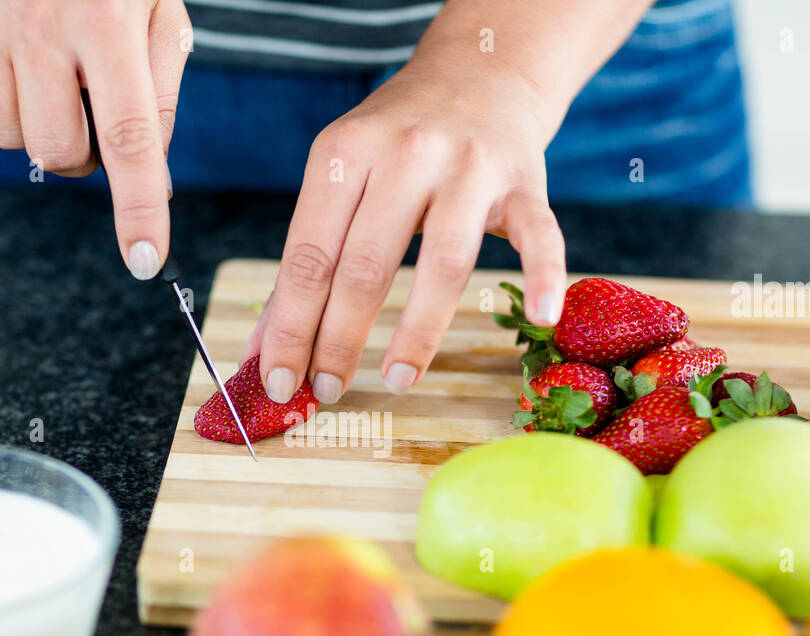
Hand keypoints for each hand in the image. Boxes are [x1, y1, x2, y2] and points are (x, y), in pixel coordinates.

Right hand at [0, 0, 189, 277]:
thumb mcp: (155, 6)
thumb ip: (159, 91)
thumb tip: (153, 178)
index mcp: (107, 21)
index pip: (129, 138)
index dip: (137, 208)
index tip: (144, 260)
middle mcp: (37, 26)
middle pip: (57, 152)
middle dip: (80, 152)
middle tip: (89, 110)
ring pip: (9, 139)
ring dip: (35, 120)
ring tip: (47, 64)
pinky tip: (8, 48)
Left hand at [245, 57, 566, 403]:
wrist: (479, 70)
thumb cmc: (395, 143)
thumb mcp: (338, 178)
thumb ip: (305, 262)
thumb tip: (264, 351)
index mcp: (344, 153)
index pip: (309, 255)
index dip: (292, 326)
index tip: (280, 380)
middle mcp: (405, 155)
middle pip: (366, 264)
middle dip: (340, 338)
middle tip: (328, 392)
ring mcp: (470, 169)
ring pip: (443, 261)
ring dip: (418, 331)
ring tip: (395, 381)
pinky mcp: (526, 183)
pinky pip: (539, 236)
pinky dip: (544, 276)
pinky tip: (539, 318)